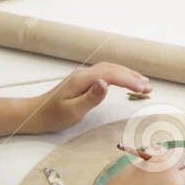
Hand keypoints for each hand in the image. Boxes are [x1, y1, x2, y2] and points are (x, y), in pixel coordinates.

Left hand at [10, 63, 151, 134]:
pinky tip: (125, 82)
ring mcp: (83, 76)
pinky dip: (119, 76)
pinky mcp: (83, 81)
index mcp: (82, 79)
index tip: (144, 89)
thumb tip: (105, 83)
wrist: (35, 114)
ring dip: (128, 75)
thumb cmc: (53, 116)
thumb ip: (91, 97)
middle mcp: (84, 73)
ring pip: (110, 69)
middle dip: (133, 77)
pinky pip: (106, 73)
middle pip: (113, 69)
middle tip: (149, 88)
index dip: (129, 80)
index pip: (111, 75)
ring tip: (143, 84)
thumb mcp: (72, 110)